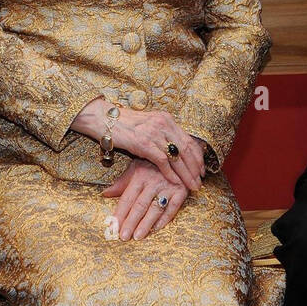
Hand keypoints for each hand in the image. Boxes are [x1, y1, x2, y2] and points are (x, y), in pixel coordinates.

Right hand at [71, 98, 205, 190]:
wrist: (104, 120)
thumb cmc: (124, 125)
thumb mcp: (148, 126)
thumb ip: (162, 135)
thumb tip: (174, 150)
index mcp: (167, 119)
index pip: (189, 140)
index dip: (198, 157)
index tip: (202, 170)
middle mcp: (164, 124)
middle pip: (186, 149)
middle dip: (195, 168)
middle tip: (200, 182)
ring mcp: (154, 133)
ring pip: (177, 157)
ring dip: (186, 174)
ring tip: (192, 186)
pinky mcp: (144, 143)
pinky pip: (163, 161)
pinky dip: (171, 174)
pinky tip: (175, 183)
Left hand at [101, 159, 188, 239]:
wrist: (178, 154)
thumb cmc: (153, 164)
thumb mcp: (135, 168)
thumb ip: (121, 183)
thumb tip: (104, 194)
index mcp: (140, 176)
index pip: (127, 199)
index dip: (120, 214)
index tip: (113, 227)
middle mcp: (153, 182)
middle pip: (140, 206)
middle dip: (131, 222)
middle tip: (123, 237)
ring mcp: (168, 187)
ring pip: (155, 208)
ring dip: (146, 224)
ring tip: (138, 236)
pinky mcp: (182, 191)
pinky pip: (173, 208)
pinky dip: (165, 219)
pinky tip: (156, 228)